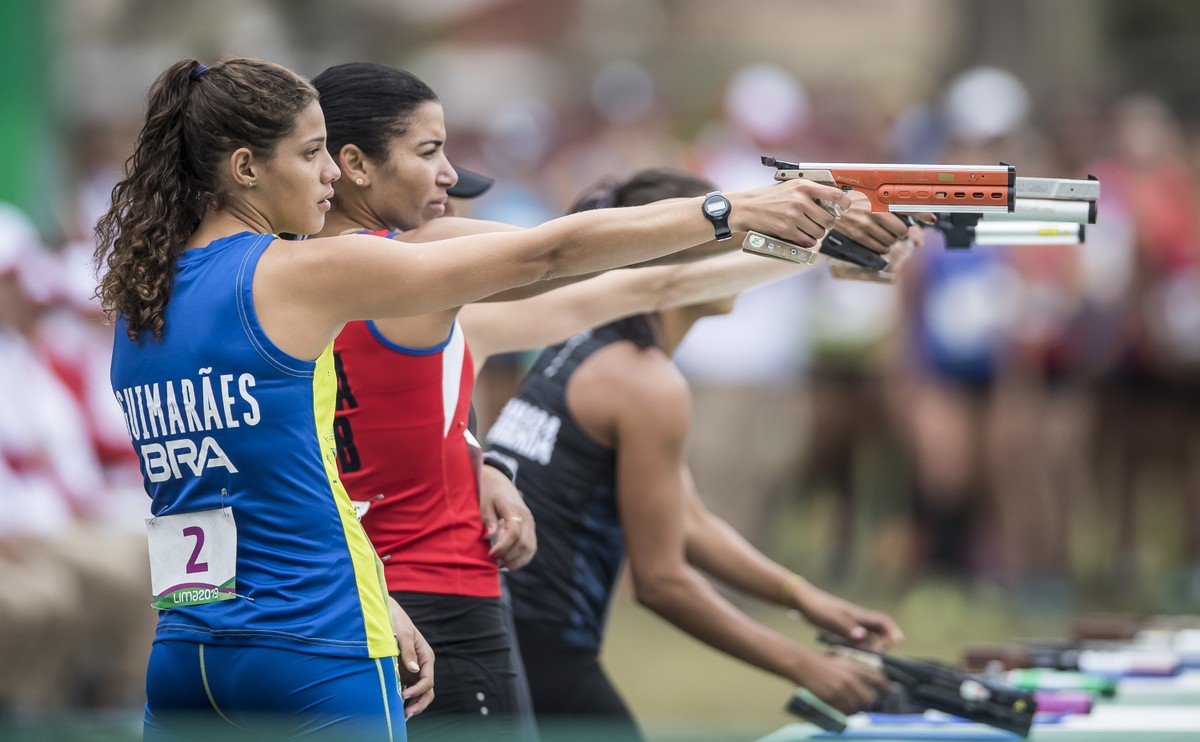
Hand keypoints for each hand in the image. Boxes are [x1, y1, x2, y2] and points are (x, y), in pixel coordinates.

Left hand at [388, 597, 434, 718]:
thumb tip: (414, 670)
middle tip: (406, 713)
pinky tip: (394, 704)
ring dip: (412, 703)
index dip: (418, 690)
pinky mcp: (402, 672)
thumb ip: (408, 652)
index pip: (428, 680)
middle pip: (427, 690)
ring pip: (418, 692)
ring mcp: (412, 670)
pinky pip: (406, 688)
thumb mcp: (402, 634)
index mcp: (426, 656)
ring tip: (401, 714)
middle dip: (419, 702)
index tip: (404, 695)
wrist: (385, 612)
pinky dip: (403, 698)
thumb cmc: (396, 620)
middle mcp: (421, 665)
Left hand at [480, 465, 536, 569]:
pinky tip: (509, 561)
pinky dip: (522, 558)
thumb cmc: (488, 493)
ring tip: (501, 562)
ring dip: (516, 560)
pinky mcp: (531, 529)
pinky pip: (531, 548)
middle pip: (523, 543)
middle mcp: (526, 516)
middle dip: (508, 556)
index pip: (514, 532)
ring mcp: (531, 523)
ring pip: (530, 548)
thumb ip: (488, 520)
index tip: (490, 554)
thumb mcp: (483, 503)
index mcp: (513, 508)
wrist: (499, 482)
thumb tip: (489, 536)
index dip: (503, 546)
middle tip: (493, 559)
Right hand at [729, 179, 851, 247]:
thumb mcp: (791, 187)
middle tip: (822, 224)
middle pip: (829, 219)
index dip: (845, 203)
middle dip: (828, 224)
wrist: (747, 207)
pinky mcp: (786, 229)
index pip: (834, 194)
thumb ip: (811, 192)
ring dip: (817, 234)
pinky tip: (803, 237)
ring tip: (809, 230)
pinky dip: (808, 241)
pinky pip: (807, 241)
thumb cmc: (770, 197)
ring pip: (820, 232)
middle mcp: (800, 199)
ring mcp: (793, 215)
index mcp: (804, 186)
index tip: (846, 207)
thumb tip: (833, 203)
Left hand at [794, 582, 903, 650]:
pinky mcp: (845, 630)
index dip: (893, 632)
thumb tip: (864, 637)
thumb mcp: (832, 618)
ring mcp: (853, 625)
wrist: (804, 602)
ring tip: (861, 658)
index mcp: (860, 615)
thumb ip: (847, 627)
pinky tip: (849, 656)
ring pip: (869, 638)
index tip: (895, 645)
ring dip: (869, 649)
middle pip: (881, 632)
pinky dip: (858, 649)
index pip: (884, 622)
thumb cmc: (818, 607)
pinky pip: (857, 641)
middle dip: (883, 645)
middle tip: (873, 656)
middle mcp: (860, 620)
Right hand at [795, 650, 890, 714]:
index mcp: (856, 667)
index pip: (878, 679)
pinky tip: (842, 708)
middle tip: (865, 704)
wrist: (806, 665)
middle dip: (868, 703)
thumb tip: (870, 684)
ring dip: (856, 709)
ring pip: (857, 706)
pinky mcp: (833, 698)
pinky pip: (845, 710)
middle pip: (869, 698)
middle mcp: (852, 679)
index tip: (887, 693)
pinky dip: (846, 711)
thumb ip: (857, 671)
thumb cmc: (824, 663)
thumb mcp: (844, 661)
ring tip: (851, 706)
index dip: (885, 688)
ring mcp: (842, 689)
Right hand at [835, 192, 927, 254]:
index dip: (923, 214)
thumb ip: (892, 206)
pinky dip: (882, 247)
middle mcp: (875, 211)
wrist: (828, 207)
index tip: (931, 219)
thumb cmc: (852, 201)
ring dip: (892, 240)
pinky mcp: (858, 235)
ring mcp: (866, 224)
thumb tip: (915, 217)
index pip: (908, 206)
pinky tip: (878, 241)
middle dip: (902, 232)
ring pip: (891, 241)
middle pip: (902, 230)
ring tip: (884, 234)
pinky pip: (879, 247)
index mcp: (880, 198)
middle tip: (899, 230)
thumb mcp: (872, 197)